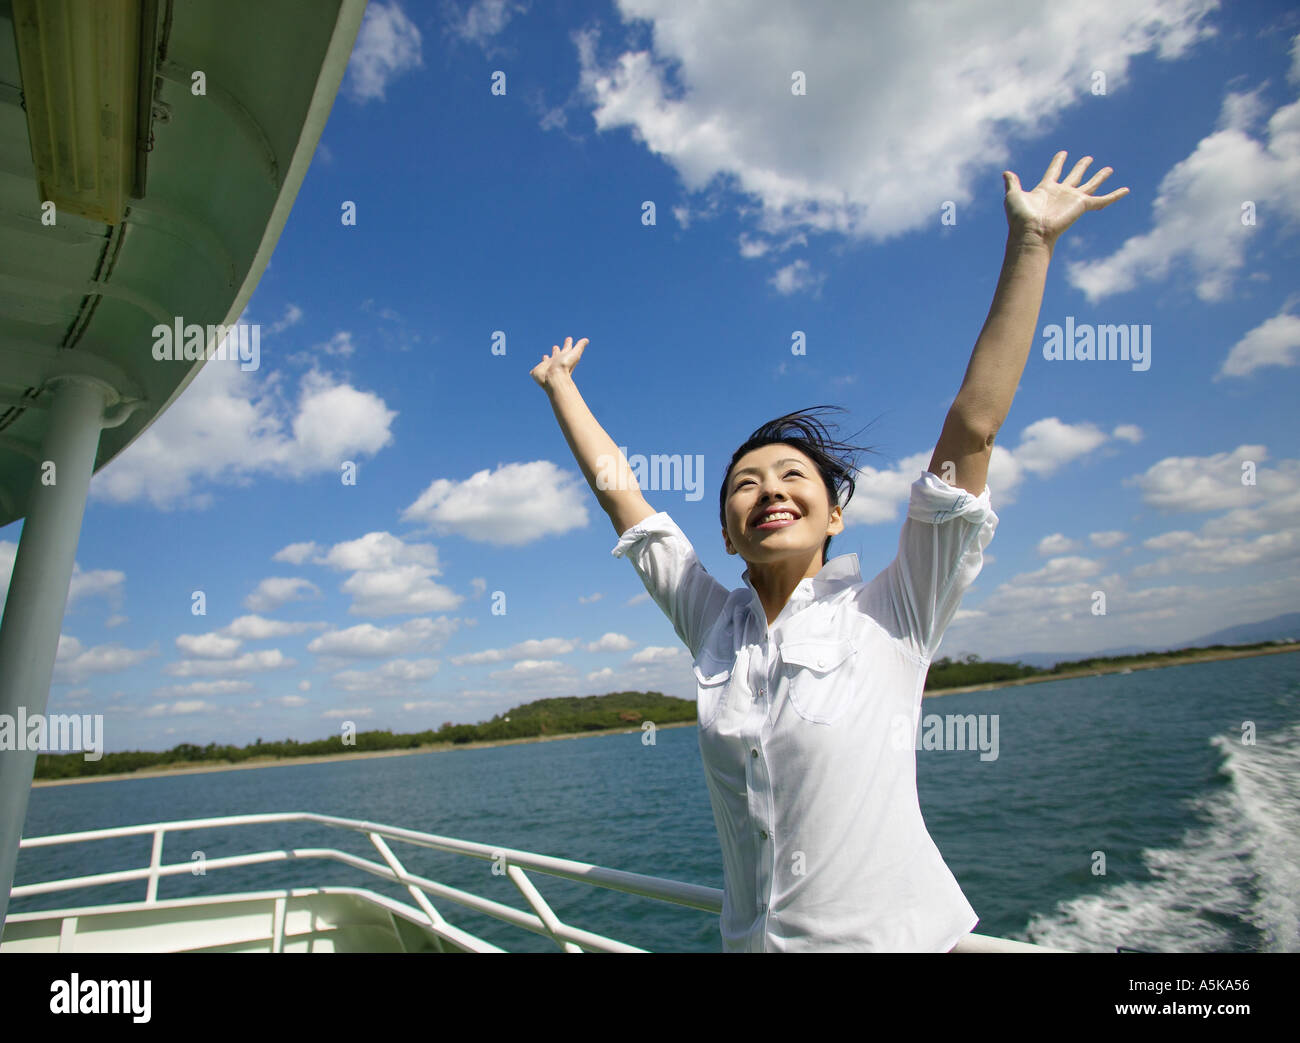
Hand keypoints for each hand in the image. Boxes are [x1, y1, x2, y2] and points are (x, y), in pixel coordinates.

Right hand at [530, 336, 587, 387]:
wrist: (553, 379)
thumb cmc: (564, 367)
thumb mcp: (574, 354)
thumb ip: (579, 347)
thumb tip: (586, 340)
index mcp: (563, 358)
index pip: (567, 348)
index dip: (568, 343)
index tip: (569, 338)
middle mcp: (555, 362)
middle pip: (556, 355)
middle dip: (556, 351)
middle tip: (556, 347)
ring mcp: (546, 367)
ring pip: (547, 362)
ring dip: (547, 359)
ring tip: (546, 356)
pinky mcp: (537, 371)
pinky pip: (536, 370)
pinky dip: (535, 370)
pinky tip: (534, 371)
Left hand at [1003, 151, 1127, 248]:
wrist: (1031, 232)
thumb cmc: (1020, 217)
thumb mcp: (1013, 195)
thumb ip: (1012, 183)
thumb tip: (1006, 173)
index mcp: (1046, 189)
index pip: (1054, 171)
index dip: (1058, 162)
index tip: (1063, 153)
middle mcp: (1061, 193)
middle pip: (1074, 176)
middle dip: (1081, 167)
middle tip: (1088, 158)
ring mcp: (1073, 199)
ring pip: (1090, 184)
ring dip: (1099, 177)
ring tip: (1109, 169)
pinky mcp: (1082, 206)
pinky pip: (1103, 200)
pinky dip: (1115, 195)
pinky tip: (1125, 190)